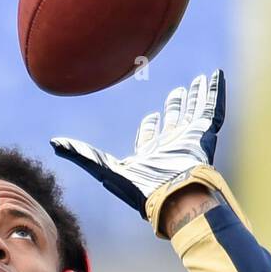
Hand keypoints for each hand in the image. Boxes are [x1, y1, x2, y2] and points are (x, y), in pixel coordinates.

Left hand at [50, 69, 225, 219]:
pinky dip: (216, 91)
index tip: (151, 117)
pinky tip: (216, 74)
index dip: (149, 127)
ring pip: (194, 113)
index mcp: (149, 155)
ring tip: (198, 81)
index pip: (150, 137)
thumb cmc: (138, 188)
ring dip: (195, 97)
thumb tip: (53, 143)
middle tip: (176, 93)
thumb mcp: (102, 167)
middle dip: (174, 108)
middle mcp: (170, 147)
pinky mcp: (205, 135)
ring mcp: (189, 141)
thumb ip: (80, 155)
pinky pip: (213, 108)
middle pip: (173, 123)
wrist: (172, 196)